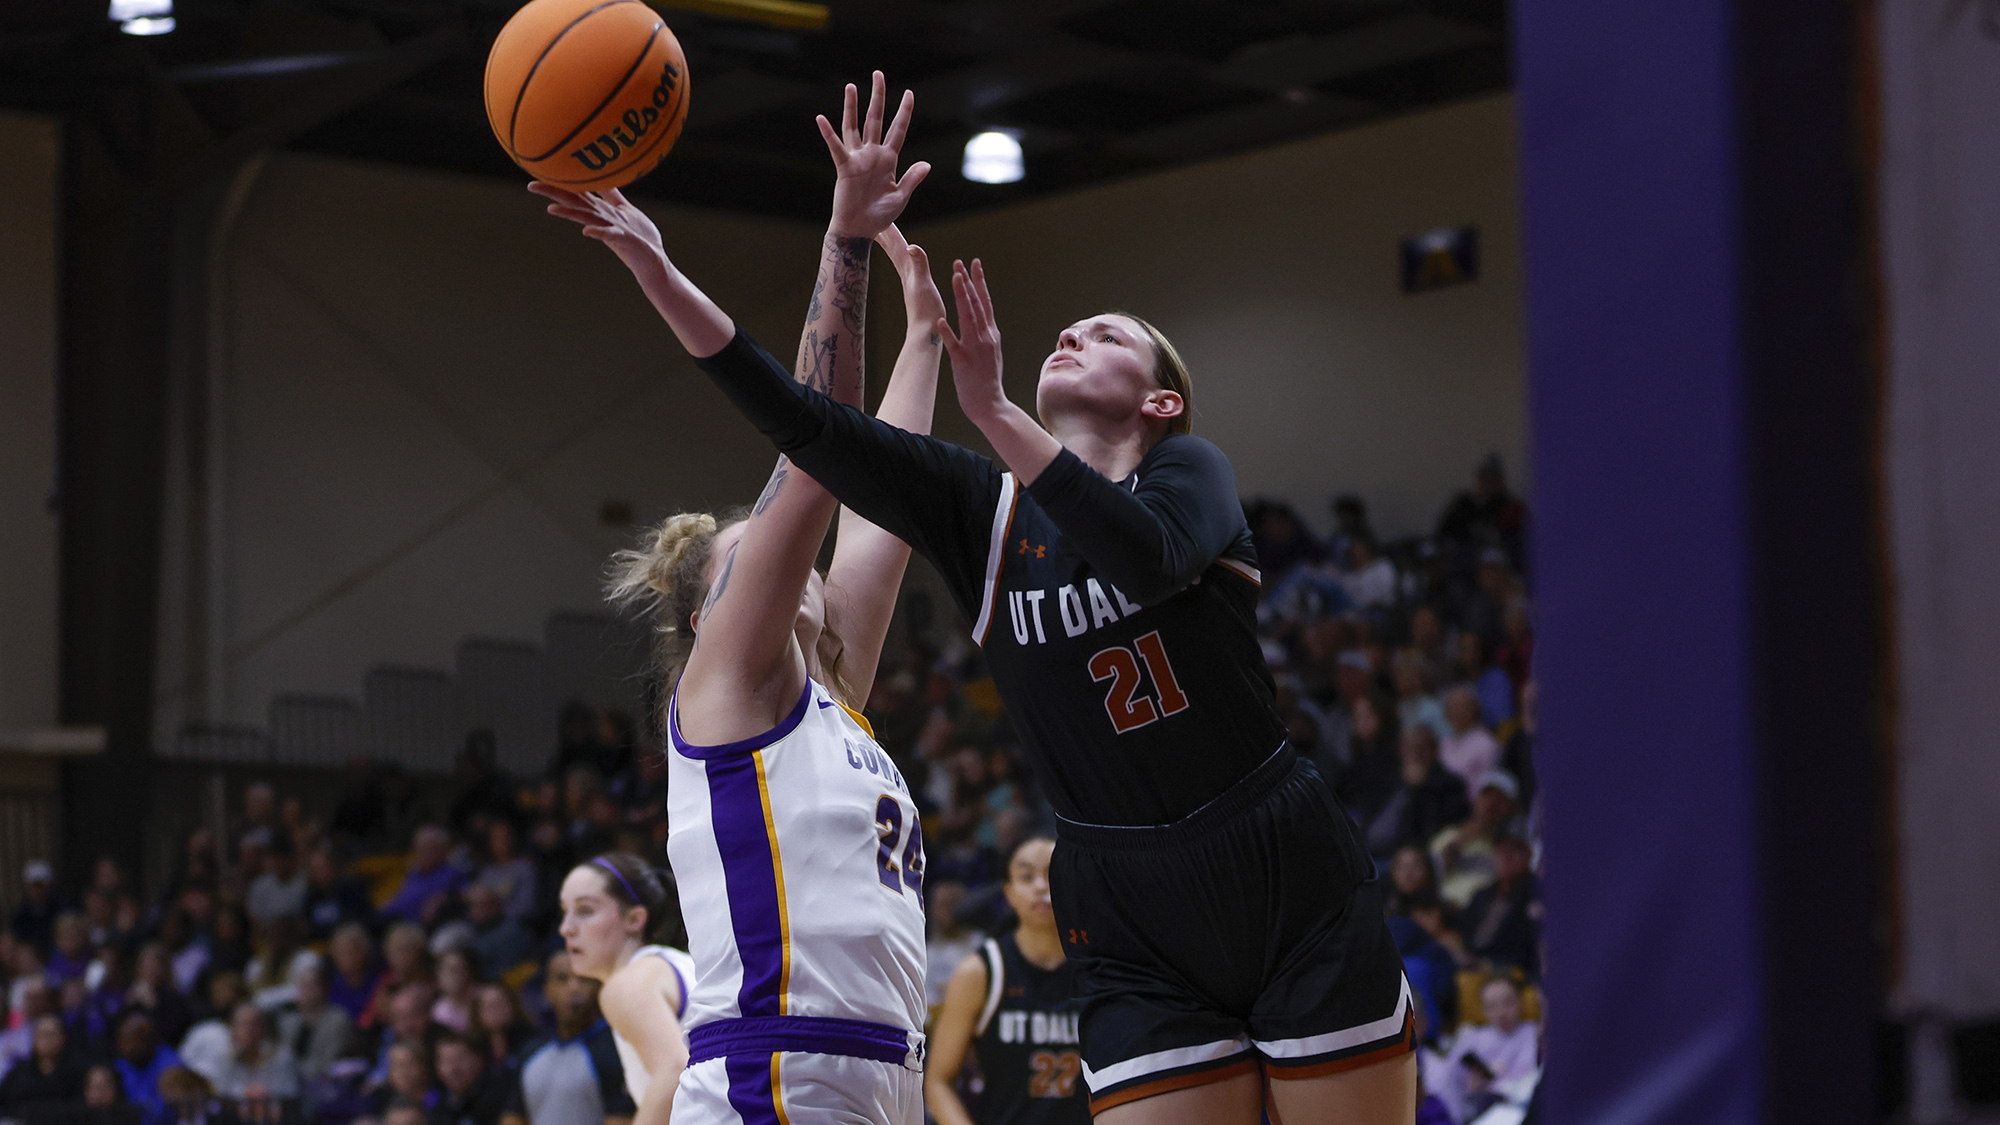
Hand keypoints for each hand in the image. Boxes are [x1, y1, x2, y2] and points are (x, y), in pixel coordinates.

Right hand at [529, 183, 666, 277]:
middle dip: (554, 193)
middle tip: (531, 185)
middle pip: (575, 202)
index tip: (541, 168)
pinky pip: (609, 235)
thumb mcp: (624, 209)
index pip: (577, 192)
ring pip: (587, 217)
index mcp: (602, 209)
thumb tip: (601, 176)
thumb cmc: (640, 236)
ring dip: (570, 213)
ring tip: (550, 208)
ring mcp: (611, 229)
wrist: (654, 260)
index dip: (561, 181)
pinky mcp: (624, 240)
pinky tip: (586, 232)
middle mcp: (602, 218)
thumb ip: (611, 194)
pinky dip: (598, 232)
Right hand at [818, 71, 929, 238]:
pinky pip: (836, 148)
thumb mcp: (900, 197)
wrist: (860, 229)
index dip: (904, 112)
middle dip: (878, 97)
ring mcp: (857, 159)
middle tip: (878, 74)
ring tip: (851, 87)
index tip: (909, 93)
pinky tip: (821, 119)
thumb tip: (927, 164)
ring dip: (852, 107)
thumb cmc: (879, 216)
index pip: (898, 130)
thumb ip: (912, 179)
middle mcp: (872, 154)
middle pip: (876, 119)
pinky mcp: (845, 168)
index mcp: (889, 159)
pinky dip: (828, 134)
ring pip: (855, 127)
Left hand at [876, 224, 943, 328]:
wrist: (925, 334)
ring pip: (896, 254)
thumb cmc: (926, 312)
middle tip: (874, 215)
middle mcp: (905, 272)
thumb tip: (911, 246)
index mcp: (907, 268)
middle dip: (884, 230)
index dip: (888, 227)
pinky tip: (904, 256)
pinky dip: (903, 254)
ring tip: (883, 230)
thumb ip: (919, 265)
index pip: (895, 242)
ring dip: (890, 241)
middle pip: (892, 246)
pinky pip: (906, 264)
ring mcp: (909, 279)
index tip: (878, 210)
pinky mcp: (915, 286)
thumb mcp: (924, 285)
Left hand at [938, 258, 1006, 423]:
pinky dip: (947, 332)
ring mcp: (975, 348)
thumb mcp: (989, 354)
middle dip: (968, 281)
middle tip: (960, 262)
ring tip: (955, 278)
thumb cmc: (986, 382)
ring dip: (962, 296)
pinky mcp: (963, 362)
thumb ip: (985, 337)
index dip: (979, 282)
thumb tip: (983, 323)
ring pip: (968, 317)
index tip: (973, 265)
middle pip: (977, 303)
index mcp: (990, 334)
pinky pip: (954, 344)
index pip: (984, 302)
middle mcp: (986, 336)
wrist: (991, 405)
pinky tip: (940, 320)